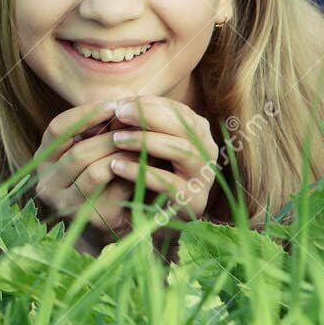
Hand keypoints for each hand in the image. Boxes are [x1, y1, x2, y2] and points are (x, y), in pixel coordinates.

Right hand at [34, 98, 135, 237]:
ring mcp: (66, 204)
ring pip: (95, 170)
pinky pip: (113, 190)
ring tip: (147, 144)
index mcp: (45, 159)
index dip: (86, 114)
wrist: (126, 212)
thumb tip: (122, 105)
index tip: (115, 104)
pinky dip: (132, 173)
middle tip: (139, 126)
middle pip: (78, 151)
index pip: (57, 128)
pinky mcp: (89, 217)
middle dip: (113, 136)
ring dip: (124, 154)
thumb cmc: (113, 170)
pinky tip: (148, 164)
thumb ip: (104, 127)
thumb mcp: (101, 146)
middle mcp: (47, 183)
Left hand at [103, 95, 220, 221]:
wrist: (155, 221)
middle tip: (119, 114)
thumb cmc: (149, 176)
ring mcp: (204, 177)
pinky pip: (169, 182)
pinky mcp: (193, 201)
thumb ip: (140, 128)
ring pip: (182, 151)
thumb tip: (117, 108)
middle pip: (186, 127)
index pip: (180, 111)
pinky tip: (116, 166)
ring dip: (147, 141)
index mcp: (199, 135)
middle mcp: (207, 153)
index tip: (121, 103)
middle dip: (151, 116)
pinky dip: (142, 172)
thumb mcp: (147, 148)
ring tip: (116, 139)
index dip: (151, 104)